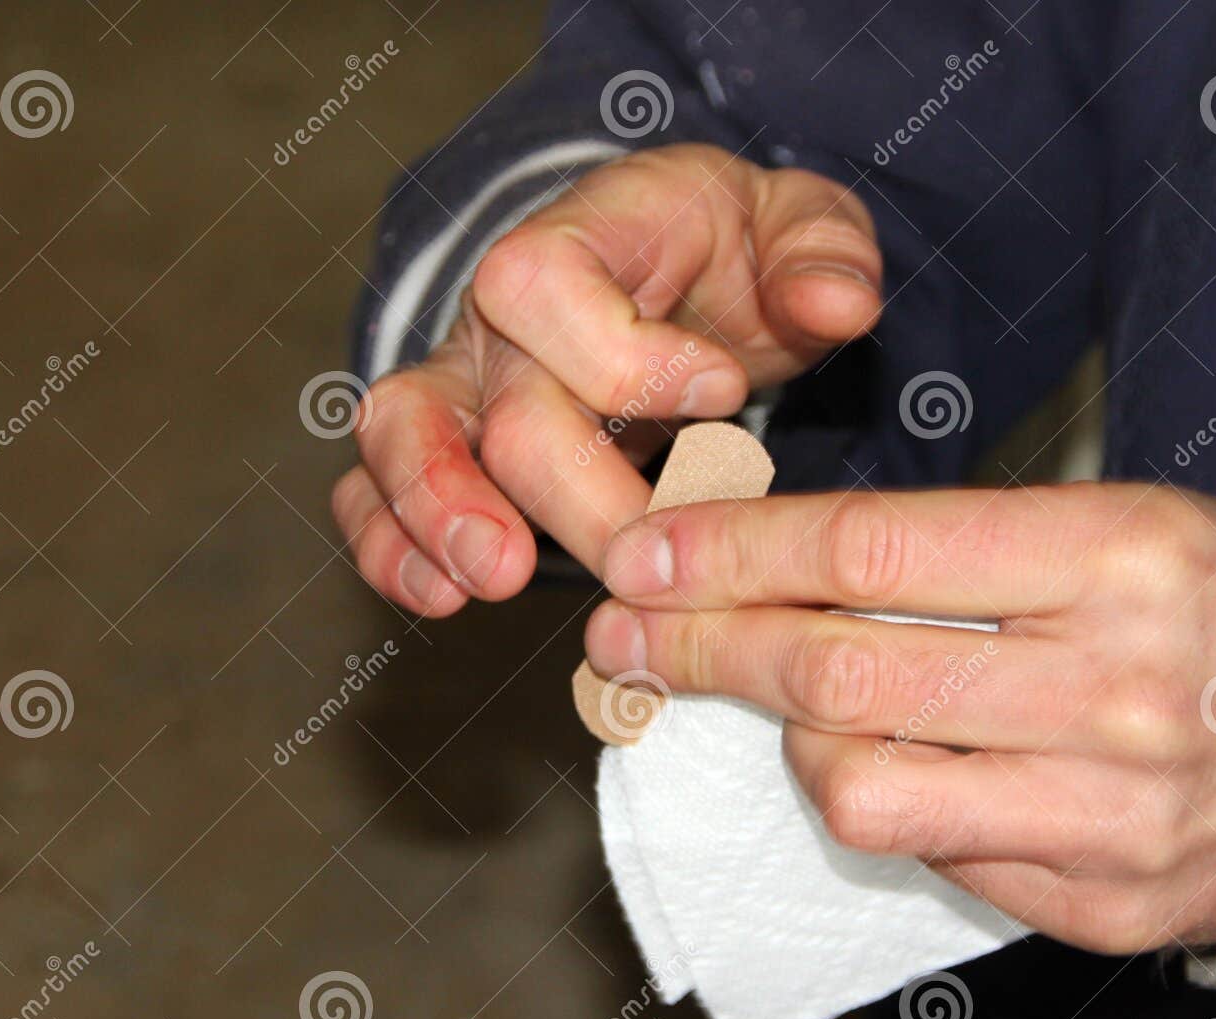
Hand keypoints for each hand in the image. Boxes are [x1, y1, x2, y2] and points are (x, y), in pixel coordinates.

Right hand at [331, 144, 881, 614]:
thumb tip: (838, 306)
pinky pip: (377, 489)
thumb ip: (822, 253)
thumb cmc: (736, 249)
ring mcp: (466, 379)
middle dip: (583, 498)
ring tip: (494, 576)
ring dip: (441, 512)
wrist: (681, 265)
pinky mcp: (450, 446)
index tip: (726, 396)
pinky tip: (440, 597)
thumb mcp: (799, 224)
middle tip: (651, 560)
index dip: (628, 355)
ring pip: (403, 434)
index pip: (546, 281)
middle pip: (510, 406)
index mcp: (583, 234)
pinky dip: (394, 546)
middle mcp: (505, 312)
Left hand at [582, 483, 1215, 954]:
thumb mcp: (1139, 520)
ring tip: (783, 708)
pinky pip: (936, 858)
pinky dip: (890, 804)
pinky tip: (897, 765)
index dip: (732, 551)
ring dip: (789, 742)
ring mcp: (1108, 813)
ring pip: (863, 788)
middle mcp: (1110, 687)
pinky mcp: (1105, 903)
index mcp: (1118, 557)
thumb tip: (800, 565)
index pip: (870, 547)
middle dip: (700, 649)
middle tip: (630, 634)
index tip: (647, 552)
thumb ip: (978, 547)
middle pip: (839, 672)